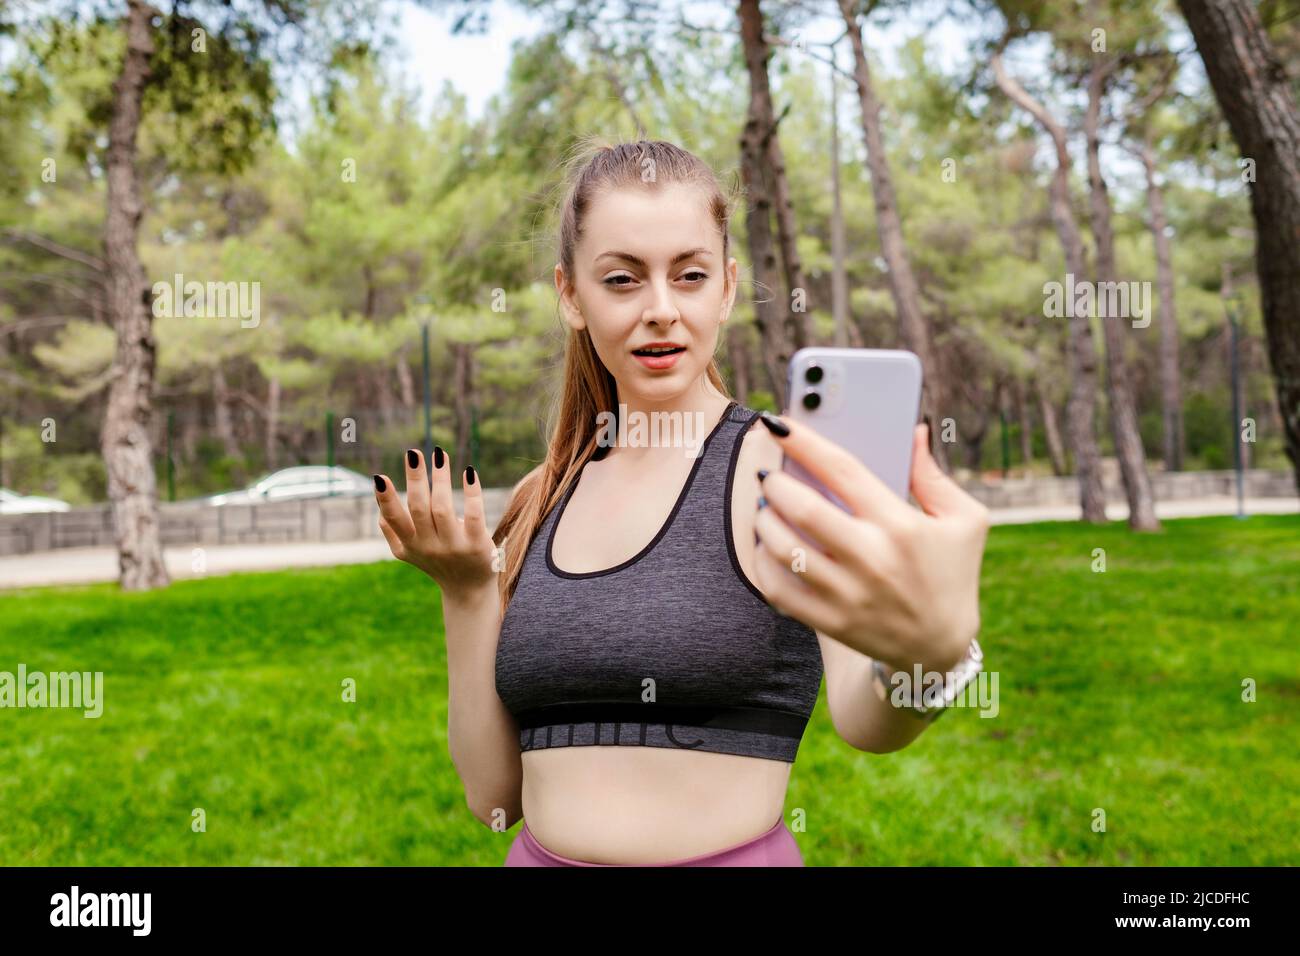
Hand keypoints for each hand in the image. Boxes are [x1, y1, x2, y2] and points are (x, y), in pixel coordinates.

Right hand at [373, 447, 497, 596]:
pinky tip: (469, 472)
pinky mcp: (476, 545)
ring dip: (440, 479)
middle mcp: (429, 546)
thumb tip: (379, 505)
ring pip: (443, 508)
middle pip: (419, 508)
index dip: (385, 500)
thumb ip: (393, 533)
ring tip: (439, 455)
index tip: (379, 477)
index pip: (393, 520)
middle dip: (415, 479)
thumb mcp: (410, 554)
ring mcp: (453, 546)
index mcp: (410, 544)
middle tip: (414, 453)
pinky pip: (473, 515)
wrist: (468, 591)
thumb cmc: (438, 565)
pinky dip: (471, 493)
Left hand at [753, 415, 989, 674]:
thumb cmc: (952, 573)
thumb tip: (913, 430)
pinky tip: (766, 546)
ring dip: (764, 521)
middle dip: (775, 483)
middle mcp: (872, 559)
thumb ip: (932, 475)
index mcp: (901, 525)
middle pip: (804, 509)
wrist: (940, 649)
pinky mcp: (830, 622)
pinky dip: (763, 562)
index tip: (779, 423)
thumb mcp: (964, 521)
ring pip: (784, 548)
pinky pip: (779, 588)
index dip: (805, 442)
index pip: (842, 471)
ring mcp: (848, 594)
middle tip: (768, 474)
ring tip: (765, 507)